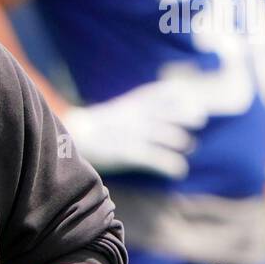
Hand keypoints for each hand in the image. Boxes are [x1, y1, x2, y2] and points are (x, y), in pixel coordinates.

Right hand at [61, 80, 208, 178]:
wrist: (65, 139)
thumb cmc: (89, 129)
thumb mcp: (112, 112)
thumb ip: (131, 109)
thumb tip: (147, 110)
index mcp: (128, 105)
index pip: (156, 93)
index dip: (175, 94)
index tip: (189, 96)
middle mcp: (132, 117)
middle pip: (165, 112)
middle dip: (183, 114)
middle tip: (198, 118)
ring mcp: (130, 134)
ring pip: (163, 134)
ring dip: (179, 139)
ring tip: (190, 145)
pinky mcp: (126, 152)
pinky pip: (154, 157)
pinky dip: (170, 164)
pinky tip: (180, 170)